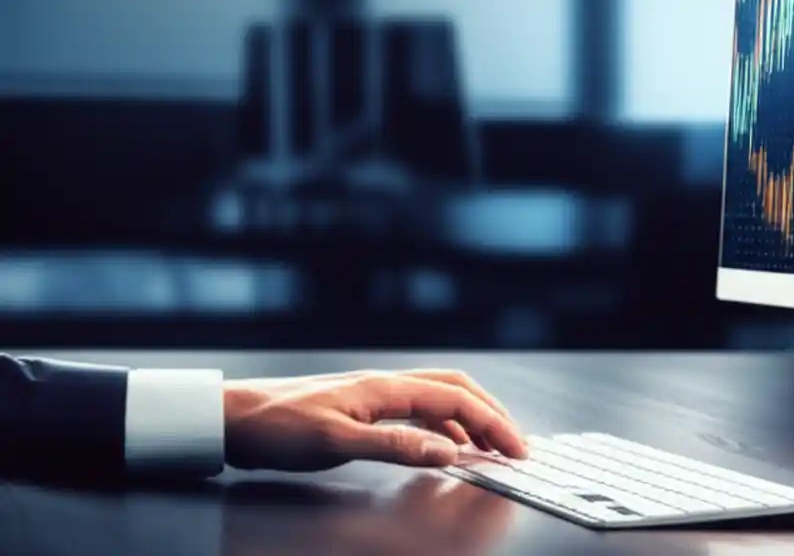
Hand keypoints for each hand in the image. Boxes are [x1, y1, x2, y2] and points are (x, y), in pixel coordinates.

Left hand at [223, 369, 526, 470]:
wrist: (231, 418)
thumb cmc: (276, 427)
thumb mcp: (336, 442)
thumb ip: (395, 446)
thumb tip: (448, 453)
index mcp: (385, 388)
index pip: (456, 400)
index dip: (493, 423)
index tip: (516, 448)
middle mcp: (386, 385)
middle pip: (457, 389)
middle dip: (493, 414)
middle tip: (516, 444)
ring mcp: (375, 395)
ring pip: (440, 398)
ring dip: (472, 419)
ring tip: (490, 447)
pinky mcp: (363, 408)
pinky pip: (418, 411)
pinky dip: (444, 427)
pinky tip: (446, 447)